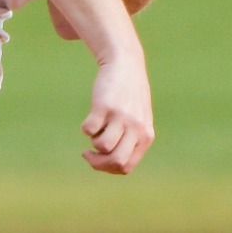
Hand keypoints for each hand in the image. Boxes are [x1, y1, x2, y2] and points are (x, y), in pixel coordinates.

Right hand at [80, 54, 153, 174]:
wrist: (126, 64)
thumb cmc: (130, 97)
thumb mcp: (138, 120)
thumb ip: (130, 142)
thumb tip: (109, 165)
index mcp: (146, 135)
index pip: (125, 167)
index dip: (107, 168)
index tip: (98, 158)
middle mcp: (136, 127)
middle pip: (116, 161)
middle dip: (98, 163)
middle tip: (88, 153)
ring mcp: (121, 116)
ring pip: (103, 146)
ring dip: (93, 143)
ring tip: (96, 129)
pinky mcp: (105, 105)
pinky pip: (89, 129)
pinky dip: (86, 127)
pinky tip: (91, 117)